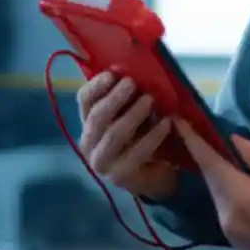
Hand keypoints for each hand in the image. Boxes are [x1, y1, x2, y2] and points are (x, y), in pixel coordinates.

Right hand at [76, 72, 177, 200]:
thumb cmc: (142, 135)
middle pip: (96, 117)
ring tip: (150, 100)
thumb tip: (134, 71)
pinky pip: (136, 153)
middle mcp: (88, 143)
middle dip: (114, 98)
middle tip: (132, 83)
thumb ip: (128, 97)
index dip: (96, 85)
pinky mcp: (119, 177)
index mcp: (88, 123)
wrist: (153, 175)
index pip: (84, 100)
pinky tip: (166, 123)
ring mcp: (101, 163)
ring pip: (113, 134)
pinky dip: (152, 136)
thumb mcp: (132, 113)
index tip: (112, 73)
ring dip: (133, 114)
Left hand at [174, 118, 249, 249]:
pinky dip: (228, 190)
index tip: (179, 121)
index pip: (208, 162)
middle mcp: (227, 216)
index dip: (192, 140)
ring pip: (218, 193)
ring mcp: (231, 231)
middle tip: (203, 131)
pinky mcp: (238, 240)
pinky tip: (238, 180)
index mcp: (239, 197)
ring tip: (222, 151)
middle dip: (206, 155)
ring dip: (218, 173)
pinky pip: (226, 207)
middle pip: (211, 179)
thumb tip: (233, 140)